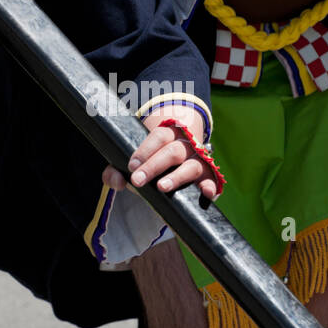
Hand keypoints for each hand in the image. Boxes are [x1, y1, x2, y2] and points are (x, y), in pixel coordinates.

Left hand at [102, 107, 220, 200]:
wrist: (180, 159)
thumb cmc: (152, 161)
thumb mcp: (134, 162)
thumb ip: (117, 170)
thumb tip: (117, 182)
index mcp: (169, 134)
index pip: (158, 136)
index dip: (145, 150)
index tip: (131, 165)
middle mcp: (186, 144)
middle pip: (172, 151)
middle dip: (153, 166)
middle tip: (137, 180)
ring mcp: (199, 160)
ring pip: (191, 165)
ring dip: (177, 176)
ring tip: (161, 187)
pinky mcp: (208, 177)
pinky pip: (211, 181)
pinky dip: (210, 186)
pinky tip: (207, 194)